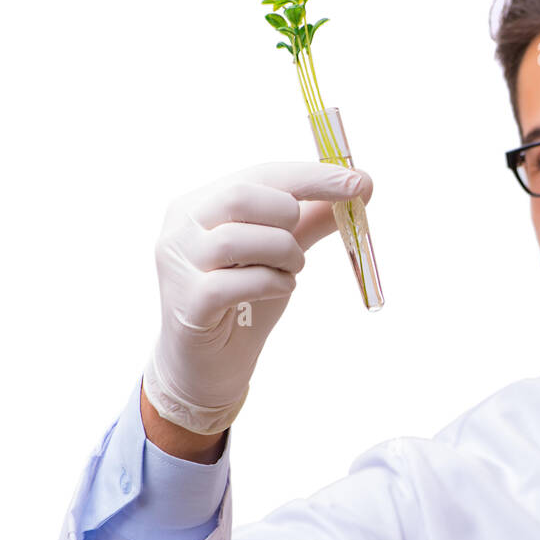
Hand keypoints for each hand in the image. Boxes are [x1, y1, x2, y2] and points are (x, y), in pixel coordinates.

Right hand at [142, 161, 372, 434]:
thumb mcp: (280, 254)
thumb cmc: (243, 301)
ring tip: (290, 271)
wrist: (208, 366)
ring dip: (283, 254)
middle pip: (241, 196)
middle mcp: (180, 228)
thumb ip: (312, 219)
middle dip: (288, 216)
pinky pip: (240, 281)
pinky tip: (279, 290)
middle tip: (301, 245)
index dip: (313, 176)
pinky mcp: (189, 303)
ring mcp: (179, 265)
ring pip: (238, 238)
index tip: (359, 182)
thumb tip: (361, 185)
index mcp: (200, 204)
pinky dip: (273, 283)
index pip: (260, 173)